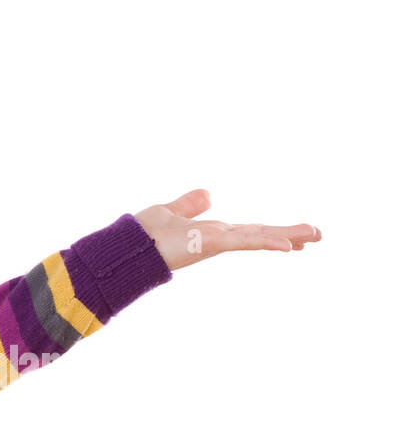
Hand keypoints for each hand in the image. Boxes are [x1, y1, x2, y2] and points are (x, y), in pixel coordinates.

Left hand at [133, 189, 320, 271]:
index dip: (272, 232)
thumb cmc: (142, 234)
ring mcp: (215, 242)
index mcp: (211, 233)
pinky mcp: (209, 243)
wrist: (125, 248)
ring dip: (287, 235)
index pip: (249, 231)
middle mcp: (217, 238)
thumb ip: (189, 204)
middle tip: (319, 235)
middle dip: (289, 234)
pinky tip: (287, 244)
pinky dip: (265, 240)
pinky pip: (243, 240)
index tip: (296, 238)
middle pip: (259, 234)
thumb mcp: (170, 211)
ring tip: (316, 234)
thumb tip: (208, 194)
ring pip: (258, 236)